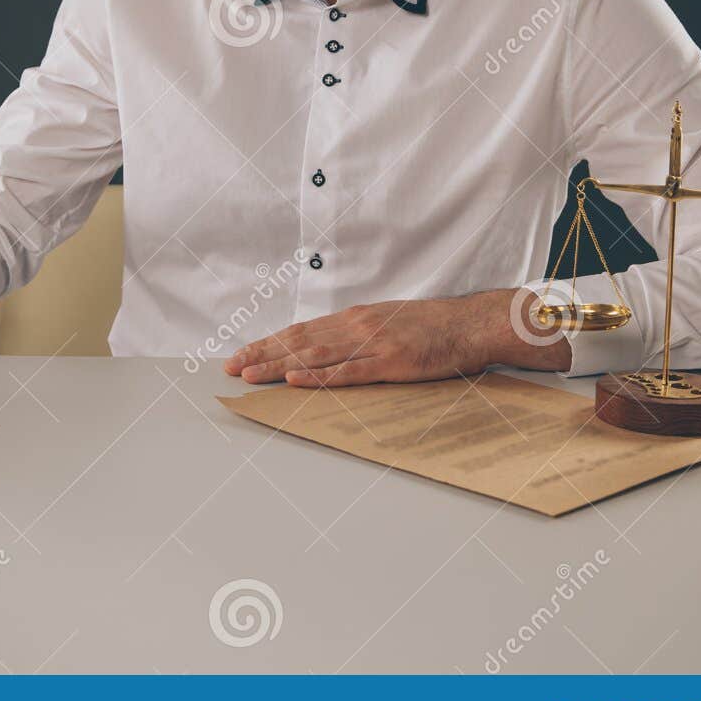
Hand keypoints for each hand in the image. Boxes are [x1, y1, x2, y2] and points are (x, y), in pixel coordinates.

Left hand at [223, 289, 570, 386]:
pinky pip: (348, 372)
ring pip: (315, 356)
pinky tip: (296, 380)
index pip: (300, 331)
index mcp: (353, 319)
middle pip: (298, 342)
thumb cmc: (430, 327)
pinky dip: (318, 377)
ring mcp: (371, 344)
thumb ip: (355, 334)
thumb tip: (325, 347)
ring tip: (250, 375)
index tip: (241, 354)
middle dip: (261, 355)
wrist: (469, 324)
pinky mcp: (389, 363)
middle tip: (230, 368)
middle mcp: (355, 327)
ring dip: (279, 366)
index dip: (268, 343)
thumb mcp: (385, 323)